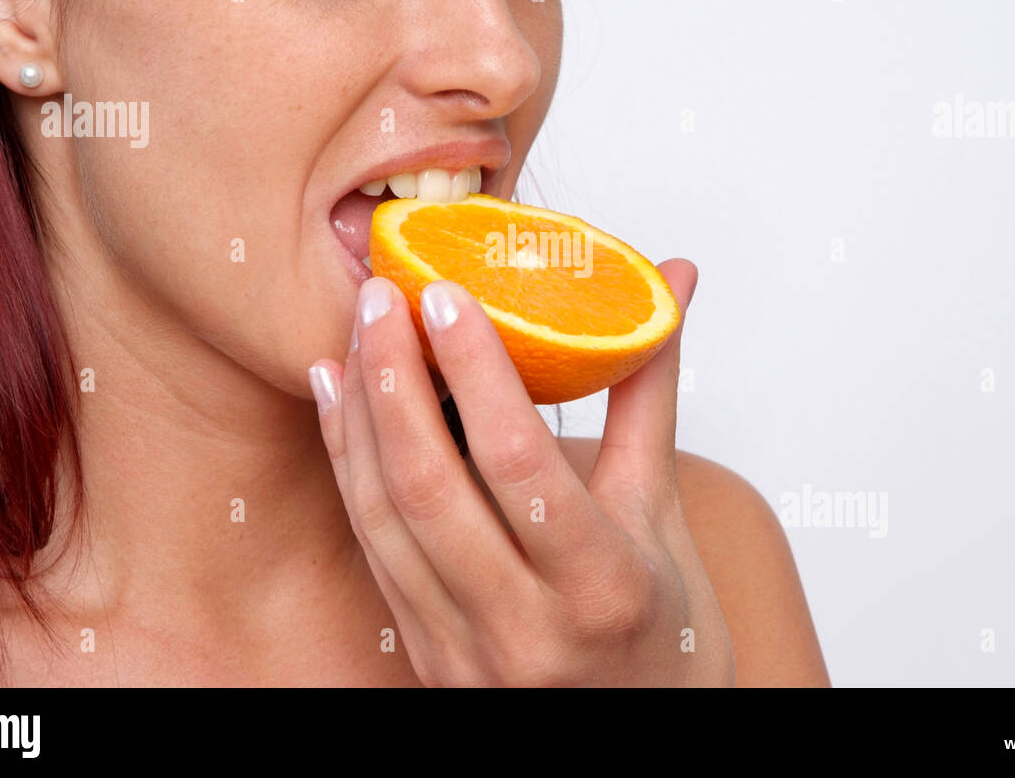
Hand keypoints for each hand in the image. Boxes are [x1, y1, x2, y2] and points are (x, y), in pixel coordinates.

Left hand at [308, 258, 734, 685]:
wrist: (643, 744)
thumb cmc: (666, 634)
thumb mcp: (666, 516)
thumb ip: (649, 393)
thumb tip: (671, 282)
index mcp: (601, 585)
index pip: (520, 463)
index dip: (476, 372)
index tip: (447, 294)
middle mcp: (525, 627)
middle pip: (431, 487)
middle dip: (394, 380)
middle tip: (379, 298)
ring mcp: (465, 652)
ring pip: (385, 518)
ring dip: (359, 419)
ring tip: (353, 336)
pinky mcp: (427, 657)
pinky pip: (374, 551)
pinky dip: (350, 471)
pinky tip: (342, 407)